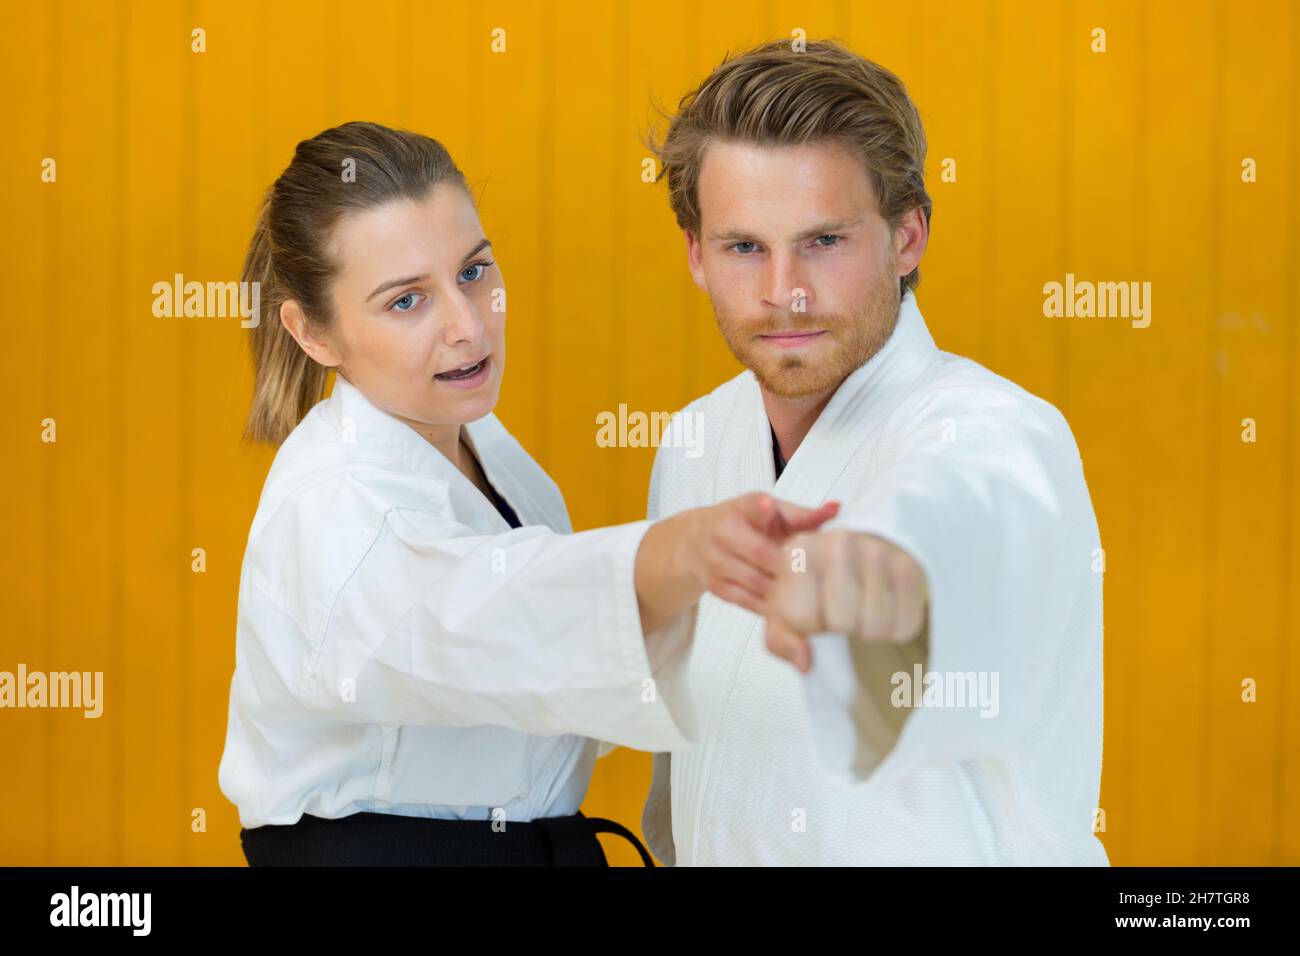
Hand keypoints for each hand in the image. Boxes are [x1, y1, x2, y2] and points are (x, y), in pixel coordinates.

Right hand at [688, 493, 839, 616]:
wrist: (695, 540)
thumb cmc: (743, 523)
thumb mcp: (769, 512)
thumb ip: (802, 514)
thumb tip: (837, 509)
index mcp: (741, 508)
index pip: (750, 506)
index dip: (761, 508)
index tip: (768, 506)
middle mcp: (723, 532)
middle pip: (761, 553)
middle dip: (790, 566)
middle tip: (818, 573)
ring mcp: (716, 561)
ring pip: (757, 582)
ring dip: (784, 591)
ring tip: (809, 594)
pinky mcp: (716, 586)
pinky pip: (748, 602)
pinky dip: (770, 607)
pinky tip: (789, 609)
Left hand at [763, 529, 928, 673]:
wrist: (857, 559)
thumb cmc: (816, 587)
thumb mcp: (785, 614)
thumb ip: (781, 641)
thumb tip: (805, 662)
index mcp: (800, 551)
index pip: (804, 618)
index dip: (811, 627)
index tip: (815, 609)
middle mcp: (839, 543)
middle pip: (843, 622)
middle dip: (842, 628)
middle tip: (842, 610)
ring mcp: (878, 551)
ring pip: (875, 627)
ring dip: (869, 629)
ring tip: (862, 608)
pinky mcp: (909, 567)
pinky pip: (905, 626)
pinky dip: (895, 628)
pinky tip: (885, 608)